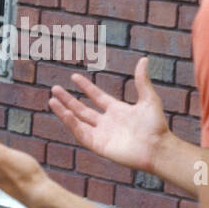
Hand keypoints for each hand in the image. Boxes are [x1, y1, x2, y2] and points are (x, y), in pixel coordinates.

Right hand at [49, 56, 168, 173]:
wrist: (157, 148)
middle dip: (68, 99)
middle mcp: (107, 122)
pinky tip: (65, 113)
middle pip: (83, 109)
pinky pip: (81, 133)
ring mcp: (102, 134)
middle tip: (55, 88)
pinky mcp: (99, 146)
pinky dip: (72, 124)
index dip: (86, 87)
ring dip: (64, 111)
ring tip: (51, 100)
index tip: (74, 77)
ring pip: (78, 121)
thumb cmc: (156, 126)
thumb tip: (143, 59)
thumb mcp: (149, 99)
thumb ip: (141, 80)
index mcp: (118, 110)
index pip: (97, 97)